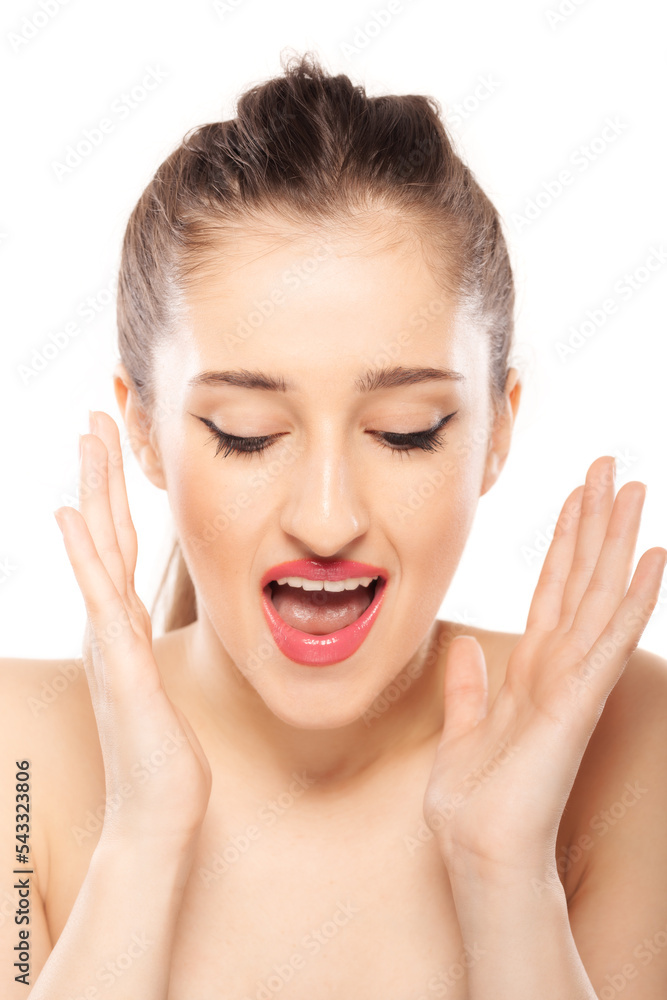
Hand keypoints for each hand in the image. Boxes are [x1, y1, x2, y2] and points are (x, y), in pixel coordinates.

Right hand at [54, 410, 211, 848]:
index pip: (120, 543)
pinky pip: (99, 597)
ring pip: (98, 549)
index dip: (116, 492)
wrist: (159, 812)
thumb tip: (161, 619)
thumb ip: (156, 644)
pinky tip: (68, 513)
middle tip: (94, 415)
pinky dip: (82, 553)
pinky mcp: (120, 664)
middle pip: (104, 532)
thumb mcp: (164, 680)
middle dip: (100, 472)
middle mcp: (111, 624)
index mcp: (125, 625)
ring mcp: (110, 641)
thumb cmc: (165, 752)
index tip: (116, 442)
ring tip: (84, 438)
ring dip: (92, 490)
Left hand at [423, 455, 665, 877]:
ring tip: (634, 489)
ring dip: (617, 540)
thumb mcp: (461, 731)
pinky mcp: (578, 701)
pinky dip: (630, 597)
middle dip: (593, 521)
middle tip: (610, 466)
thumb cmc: (474, 804)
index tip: (574, 494)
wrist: (479, 851)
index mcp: (528, 669)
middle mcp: (556, 666)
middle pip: (579, 578)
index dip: (563, 541)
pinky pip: (608, 638)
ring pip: (599, 594)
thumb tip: (464, 649)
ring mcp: (572, 681)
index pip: (551, 589)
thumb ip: (468, 689)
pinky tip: (652, 558)